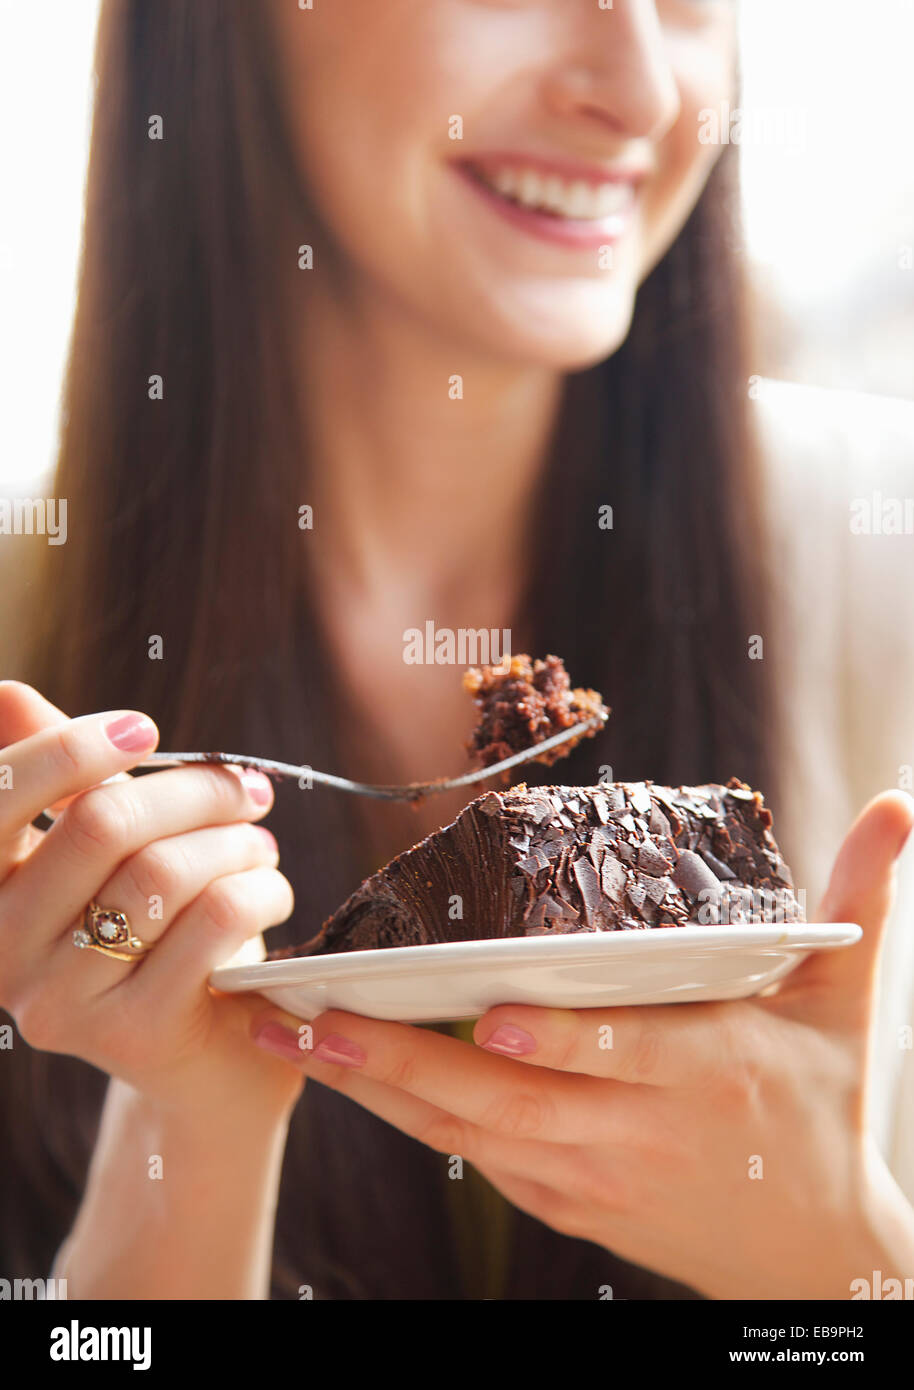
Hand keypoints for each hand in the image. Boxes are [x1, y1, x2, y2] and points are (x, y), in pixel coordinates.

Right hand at [0, 681, 301, 1119]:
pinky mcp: (133, 1035)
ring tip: (262, 846)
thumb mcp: (105, 852)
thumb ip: (60, 780)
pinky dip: (261, 888)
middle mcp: (0, 953)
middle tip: (246, 790)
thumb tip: (4, 692)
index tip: (145, 730)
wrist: (204, 1061)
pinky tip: (271, 893)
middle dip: (193, 791)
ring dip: (237, 841)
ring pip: (163, 870)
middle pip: (101, 825)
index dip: (72, 747)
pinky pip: (213, 918)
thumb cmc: (155, 933)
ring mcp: (60, 1002)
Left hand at [253, 789, 913, 1297]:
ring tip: (296, 1039)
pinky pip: (479, 1163)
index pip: (627, 1050)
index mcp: (710, 1072)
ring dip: (379, 1088)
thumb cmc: (825, 1111)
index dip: (561, 1039)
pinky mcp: (569, 1205)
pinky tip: (349, 1078)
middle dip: (404, 1061)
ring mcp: (595, 1179)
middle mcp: (642, 1132)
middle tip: (316, 1015)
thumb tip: (897, 803)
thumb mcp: (847, 1006)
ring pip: (472, 1137)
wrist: (814, 1258)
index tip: (488, 1017)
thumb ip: (861, 901)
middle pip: (511, 1102)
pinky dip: (413, 1121)